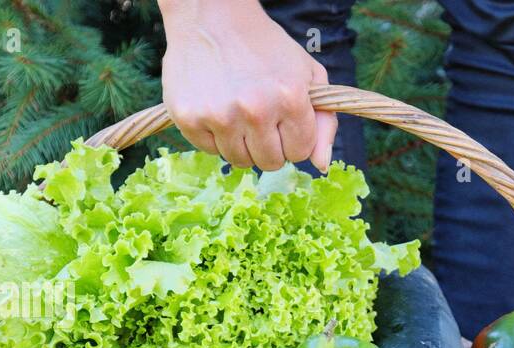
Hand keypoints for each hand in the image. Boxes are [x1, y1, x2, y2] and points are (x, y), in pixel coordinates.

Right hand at [159, 0, 336, 170]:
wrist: (211, 16)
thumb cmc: (265, 47)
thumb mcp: (308, 74)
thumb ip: (324, 121)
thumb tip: (322, 166)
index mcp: (290, 98)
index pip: (300, 152)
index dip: (293, 138)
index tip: (283, 119)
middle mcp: (255, 109)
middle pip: (270, 162)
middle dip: (269, 145)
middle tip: (259, 116)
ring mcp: (219, 115)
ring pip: (239, 161)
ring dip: (241, 144)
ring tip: (237, 111)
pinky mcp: (188, 117)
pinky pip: (209, 150)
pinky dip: (214, 136)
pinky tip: (216, 107)